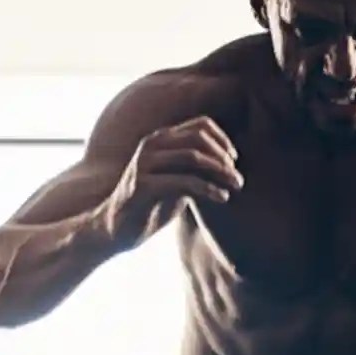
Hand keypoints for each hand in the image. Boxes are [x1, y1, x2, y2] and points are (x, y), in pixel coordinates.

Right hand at [107, 116, 244, 248]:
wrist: (117, 230)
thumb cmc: (152, 204)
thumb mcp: (178, 180)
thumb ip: (196, 168)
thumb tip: (228, 162)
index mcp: (161, 140)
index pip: (200, 124)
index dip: (222, 140)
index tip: (234, 161)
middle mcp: (151, 145)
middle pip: (198, 138)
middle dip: (223, 158)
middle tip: (238, 179)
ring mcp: (145, 163)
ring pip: (192, 156)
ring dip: (220, 172)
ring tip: (234, 187)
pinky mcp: (143, 185)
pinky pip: (183, 181)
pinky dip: (208, 188)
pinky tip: (222, 198)